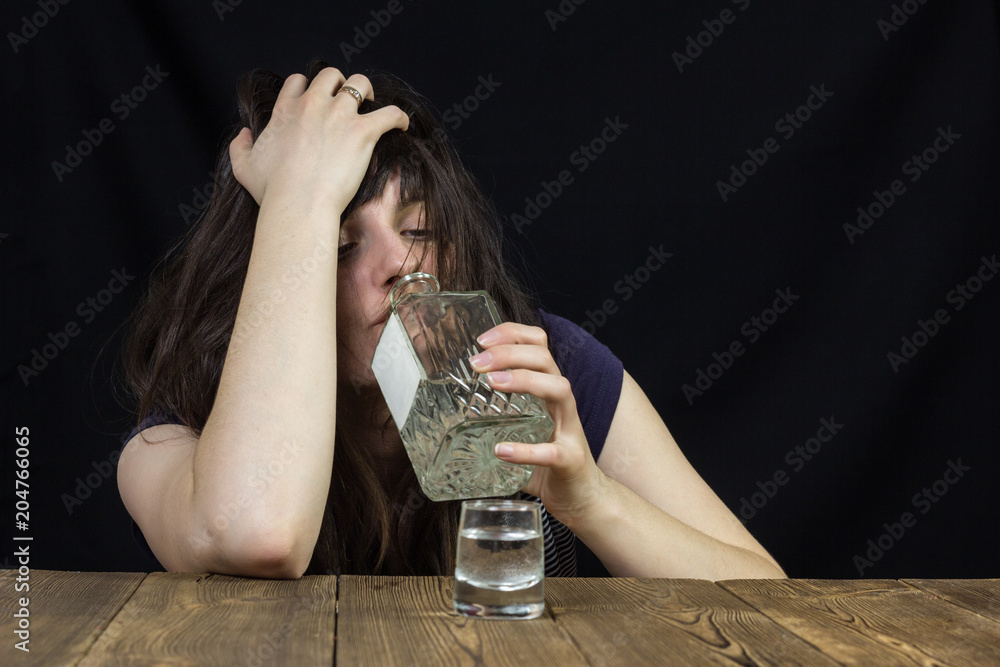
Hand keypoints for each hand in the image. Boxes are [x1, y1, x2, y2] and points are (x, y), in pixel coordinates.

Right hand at [228, 68, 408, 212]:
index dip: (309, 88)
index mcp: (286, 111)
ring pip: (359, 84)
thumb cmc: (272, 191)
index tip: (317, 100)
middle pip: (330, 76)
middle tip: (348, 101)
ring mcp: (339, 116)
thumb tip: (243, 133)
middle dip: (340, 84)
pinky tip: (401, 124)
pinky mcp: (363, 131)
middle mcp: (313, 105)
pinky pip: (389, 113)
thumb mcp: (244, 168)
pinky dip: (398, 117)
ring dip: (368, 92)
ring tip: (373, 105)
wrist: (298, 204)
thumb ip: (240, 147)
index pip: (298, 82)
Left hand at [470, 322, 607, 526]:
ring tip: (493, 383)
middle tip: (476, 362)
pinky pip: (551, 452)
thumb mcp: (524, 429)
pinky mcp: (570, 461)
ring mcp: (571, 431)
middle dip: (510, 353)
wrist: (583, 500)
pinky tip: (501, 450)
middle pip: (546, 359)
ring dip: (525, 381)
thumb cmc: (548, 462)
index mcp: (548, 391)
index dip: (512, 334)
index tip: (481, 339)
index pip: (539, 345)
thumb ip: (497, 417)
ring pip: (559, 389)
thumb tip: (447, 412)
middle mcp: (562, 404)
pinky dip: (525, 451)